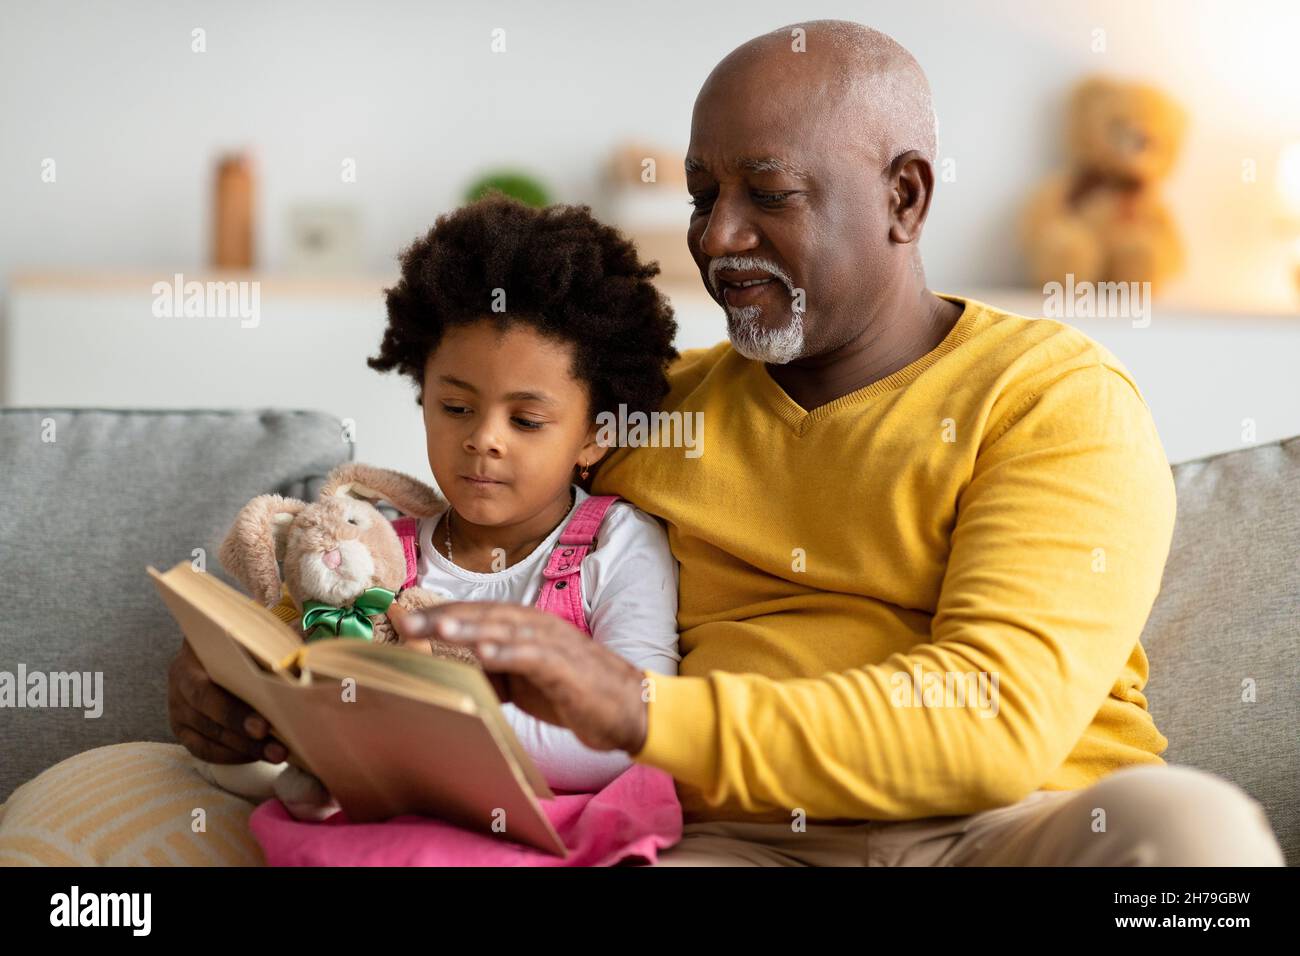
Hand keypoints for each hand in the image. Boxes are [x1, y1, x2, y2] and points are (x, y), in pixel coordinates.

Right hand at [167, 637, 287, 763]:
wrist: (217, 650)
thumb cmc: (240, 645)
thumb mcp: (251, 640)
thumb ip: (271, 648)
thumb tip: (303, 660)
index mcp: (192, 659)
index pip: (206, 691)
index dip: (234, 712)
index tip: (264, 727)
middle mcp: (180, 686)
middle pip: (208, 717)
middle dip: (244, 735)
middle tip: (276, 748)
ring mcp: (178, 711)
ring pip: (208, 738)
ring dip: (244, 750)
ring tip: (277, 755)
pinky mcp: (184, 731)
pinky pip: (204, 750)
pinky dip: (232, 756)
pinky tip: (257, 755)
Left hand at [395, 602, 649, 753]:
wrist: (627, 708)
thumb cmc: (573, 692)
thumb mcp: (523, 680)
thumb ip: (491, 670)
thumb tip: (451, 668)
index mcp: (524, 627)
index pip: (476, 614)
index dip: (441, 614)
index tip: (403, 619)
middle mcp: (536, 627)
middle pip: (485, 616)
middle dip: (445, 616)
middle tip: (407, 621)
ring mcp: (552, 645)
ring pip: (506, 629)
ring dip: (472, 627)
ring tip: (441, 626)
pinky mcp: (566, 668)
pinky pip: (533, 656)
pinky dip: (508, 652)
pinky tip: (485, 653)